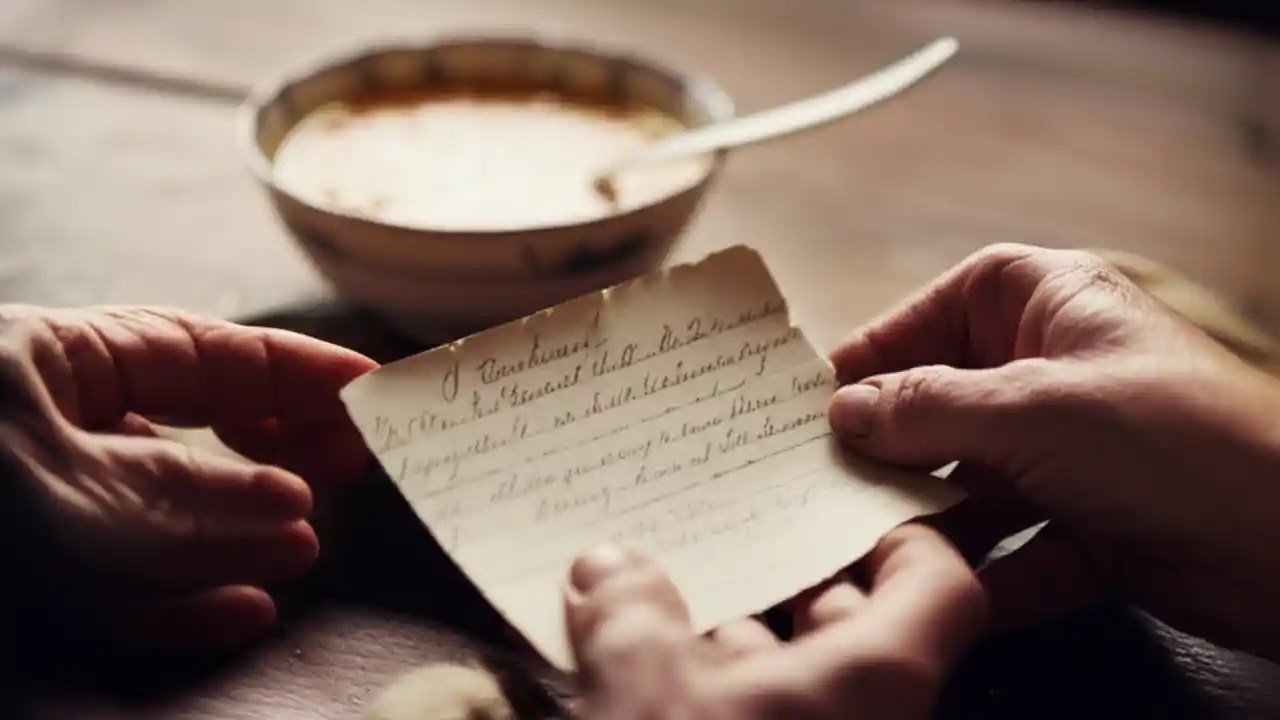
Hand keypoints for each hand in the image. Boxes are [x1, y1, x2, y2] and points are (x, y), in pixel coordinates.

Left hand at [0, 305, 375, 651]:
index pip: (198, 354)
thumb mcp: (66, 492)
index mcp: (46, 364)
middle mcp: (46, 431)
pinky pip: (117, 593)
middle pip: (188, 426)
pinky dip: (185, 604)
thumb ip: (184, 500)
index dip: (294, 369)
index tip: (374, 389)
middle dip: (274, 446)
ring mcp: (37, 508)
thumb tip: (293, 510)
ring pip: (159, 512)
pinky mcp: (29, 585)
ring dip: (239, 535)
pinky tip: (244, 610)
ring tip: (306, 547)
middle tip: (351, 465)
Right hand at [565, 525, 984, 718]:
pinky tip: (638, 666)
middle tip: (722, 523)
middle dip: (777, 574)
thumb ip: (630, 616)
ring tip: (654, 587)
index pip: (939, 584)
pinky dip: (711, 693)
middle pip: (850, 623)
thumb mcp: (642, 692)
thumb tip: (608, 564)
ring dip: (728, 637)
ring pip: (791, 679)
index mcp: (874, 681)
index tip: (839, 504)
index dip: (901, 535)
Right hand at [826, 243, 1279, 658]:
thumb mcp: (1028, 408)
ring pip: (973, 482)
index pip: (939, 309)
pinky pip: (1016, 546)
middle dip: (893, 447)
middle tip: (823, 479)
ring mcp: (1073, 453)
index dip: (879, 345)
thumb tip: (843, 409)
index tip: (817, 394)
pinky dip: (987, 572)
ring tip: (870, 546)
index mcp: (1048, 304)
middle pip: (945, 401)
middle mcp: (1055, 372)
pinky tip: (951, 593)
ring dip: (932, 520)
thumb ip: (924, 407)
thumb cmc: (1168, 438)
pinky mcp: (1091, 527)